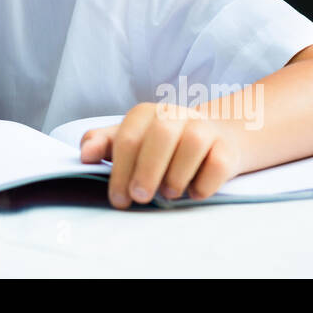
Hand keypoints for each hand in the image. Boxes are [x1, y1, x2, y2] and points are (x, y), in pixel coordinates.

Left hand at [78, 102, 241, 207]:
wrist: (212, 138)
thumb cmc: (160, 146)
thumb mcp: (128, 141)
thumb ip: (102, 144)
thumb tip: (84, 155)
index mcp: (146, 114)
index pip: (128, 137)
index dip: (120, 170)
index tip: (118, 199)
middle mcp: (176, 115)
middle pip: (161, 134)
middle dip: (147, 170)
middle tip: (140, 197)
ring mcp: (205, 128)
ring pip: (193, 143)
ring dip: (177, 175)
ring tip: (169, 193)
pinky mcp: (228, 148)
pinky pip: (218, 163)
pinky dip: (204, 183)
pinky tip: (194, 192)